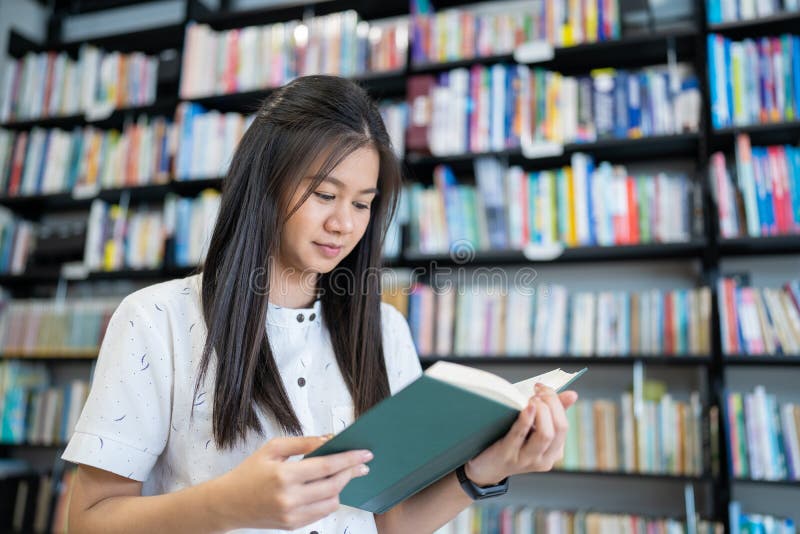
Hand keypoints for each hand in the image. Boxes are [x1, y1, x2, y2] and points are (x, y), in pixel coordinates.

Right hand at [212, 436, 371, 530]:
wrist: (228, 503)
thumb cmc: (249, 472)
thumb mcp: (272, 449)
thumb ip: (303, 443)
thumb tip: (329, 440)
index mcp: (284, 475)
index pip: (326, 466)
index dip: (348, 459)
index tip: (364, 453)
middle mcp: (290, 498)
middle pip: (333, 485)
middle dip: (351, 472)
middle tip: (362, 463)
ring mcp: (292, 515)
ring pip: (331, 501)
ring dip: (340, 486)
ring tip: (340, 474)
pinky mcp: (293, 526)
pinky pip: (321, 513)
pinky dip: (328, 499)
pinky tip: (326, 488)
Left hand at [464, 384, 577, 485]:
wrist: (486, 467)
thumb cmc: (510, 442)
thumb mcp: (533, 428)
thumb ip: (552, 412)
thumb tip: (572, 394)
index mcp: (554, 452)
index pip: (564, 425)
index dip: (556, 402)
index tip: (543, 388)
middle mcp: (545, 459)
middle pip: (559, 428)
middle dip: (551, 404)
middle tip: (538, 392)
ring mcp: (527, 460)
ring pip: (545, 435)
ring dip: (541, 411)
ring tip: (532, 399)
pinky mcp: (509, 456)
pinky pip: (520, 436)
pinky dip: (526, 420)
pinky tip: (527, 408)